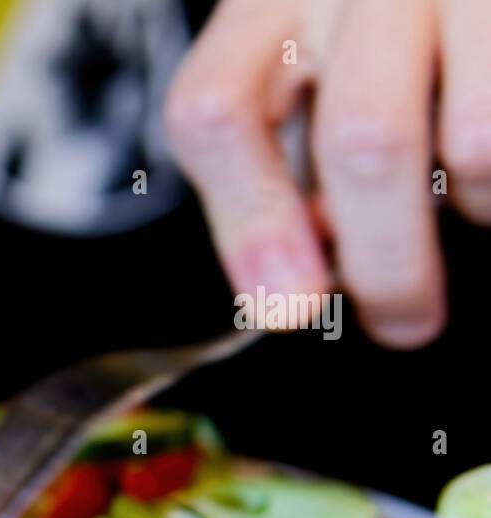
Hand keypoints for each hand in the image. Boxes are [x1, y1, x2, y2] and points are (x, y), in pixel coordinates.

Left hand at [165, 0, 488, 347]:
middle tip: (402, 321)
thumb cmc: (364, 33)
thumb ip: (276, 169)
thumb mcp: (300, 74)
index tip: (289, 307)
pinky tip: (486, 174)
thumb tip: (295, 286)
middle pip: (363, 141)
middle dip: (385, 260)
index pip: (218, 112)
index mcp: (264, 8)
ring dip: (475, 205)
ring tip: (471, 205)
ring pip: (474, 142)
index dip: (249, 223)